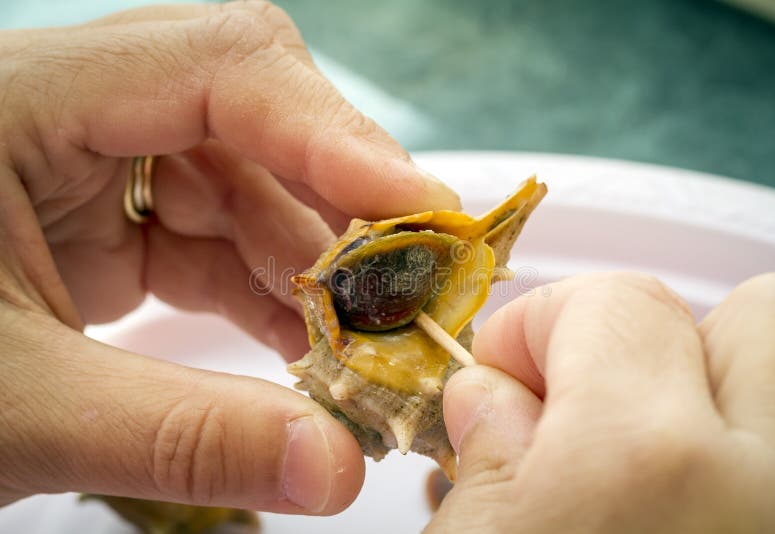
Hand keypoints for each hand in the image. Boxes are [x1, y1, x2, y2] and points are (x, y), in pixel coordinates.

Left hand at [0, 2, 458, 512]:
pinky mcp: (107, 228)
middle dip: (338, 208)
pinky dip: (271, 298)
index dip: (333, 131)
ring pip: (246, 189)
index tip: (417, 211)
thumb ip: (182, 438)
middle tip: (409, 288)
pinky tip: (309, 353)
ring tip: (364, 348)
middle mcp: (67, 111)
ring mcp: (91, 169)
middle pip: (252, 117)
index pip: (218, 64)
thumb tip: (335, 472)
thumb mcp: (13, 414)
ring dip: (314, 272)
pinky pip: (217, 242)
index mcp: (18, 100)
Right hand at [430, 273, 774, 532]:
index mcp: (646, 460)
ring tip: (650, 462)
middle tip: (600, 412)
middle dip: (665, 340)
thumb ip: (487, 448)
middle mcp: (769, 483)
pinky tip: (688, 510)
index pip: (618, 300)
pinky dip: (745, 458)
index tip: (505, 380)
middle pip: (761, 314)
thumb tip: (496, 394)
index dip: (544, 325)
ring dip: (720, 396)